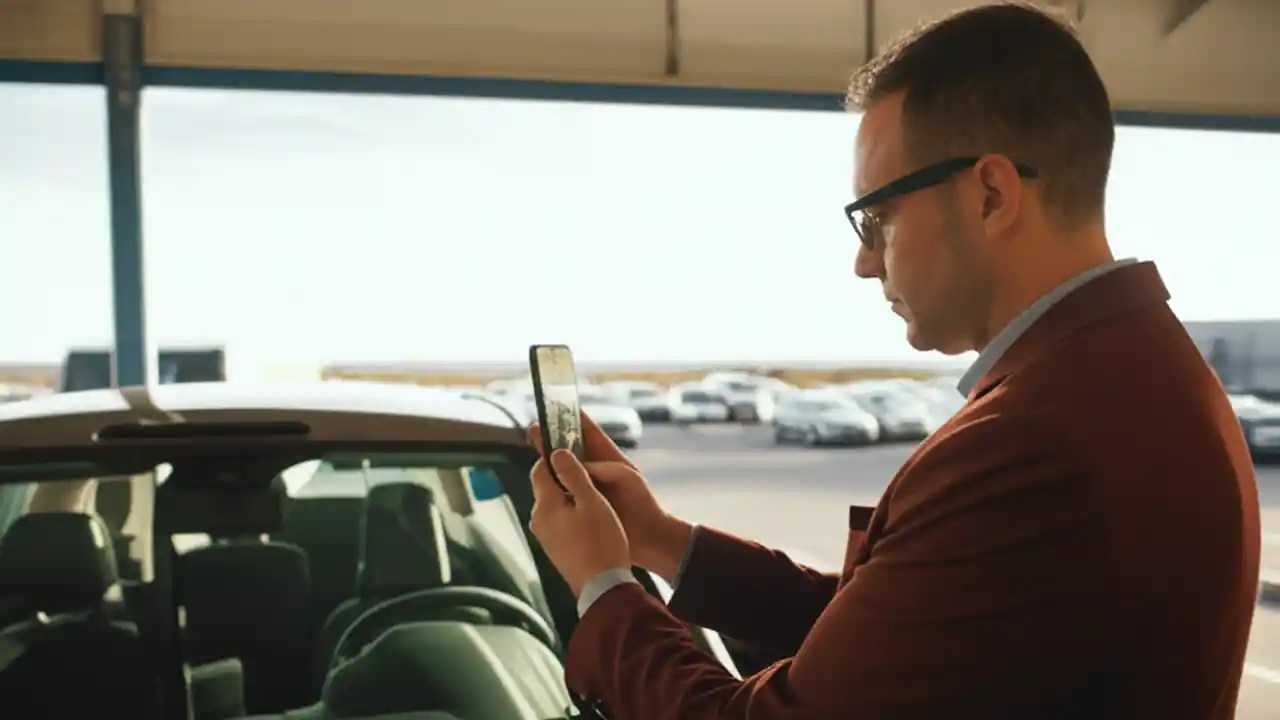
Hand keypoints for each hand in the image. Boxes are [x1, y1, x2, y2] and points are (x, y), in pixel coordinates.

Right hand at [528, 413, 693, 582]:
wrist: (648, 538)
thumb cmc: (642, 503)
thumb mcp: (628, 477)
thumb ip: (604, 467)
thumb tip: (576, 465)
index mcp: (608, 457)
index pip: (588, 433)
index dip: (572, 419)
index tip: (556, 407)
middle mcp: (595, 469)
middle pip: (569, 449)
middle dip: (552, 439)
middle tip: (533, 429)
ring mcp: (587, 487)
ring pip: (563, 470)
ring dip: (549, 462)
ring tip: (532, 454)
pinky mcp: (581, 506)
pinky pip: (562, 492)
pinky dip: (551, 486)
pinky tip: (540, 484)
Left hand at [528, 449, 629, 597]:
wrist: (603, 587)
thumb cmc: (601, 541)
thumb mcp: (592, 501)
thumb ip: (573, 475)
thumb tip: (556, 452)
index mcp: (544, 506)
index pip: (538, 470)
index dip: (555, 458)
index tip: (574, 455)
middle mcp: (538, 520)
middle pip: (545, 488)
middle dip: (563, 479)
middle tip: (590, 478)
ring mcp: (545, 537)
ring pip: (553, 506)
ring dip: (569, 498)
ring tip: (594, 500)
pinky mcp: (554, 550)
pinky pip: (558, 523)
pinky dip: (570, 515)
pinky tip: (591, 521)